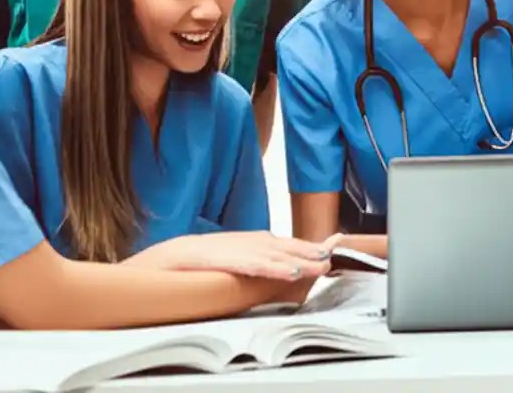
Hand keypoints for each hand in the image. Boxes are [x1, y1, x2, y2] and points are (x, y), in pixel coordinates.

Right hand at [123, 231, 340, 280]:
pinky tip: (287, 270)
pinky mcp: (230, 260)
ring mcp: (243, 250)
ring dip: (300, 259)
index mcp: (260, 241)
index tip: (335, 247)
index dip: (313, 246)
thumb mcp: (243, 257)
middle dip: (312, 252)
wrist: (177, 255)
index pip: (292, 243)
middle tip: (334, 256)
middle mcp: (255, 242)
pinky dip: (273, 267)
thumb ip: (265, 261)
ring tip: (319, 265)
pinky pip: (256, 264)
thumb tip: (291, 268)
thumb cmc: (210, 259)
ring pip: (277, 254)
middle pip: (289, 246)